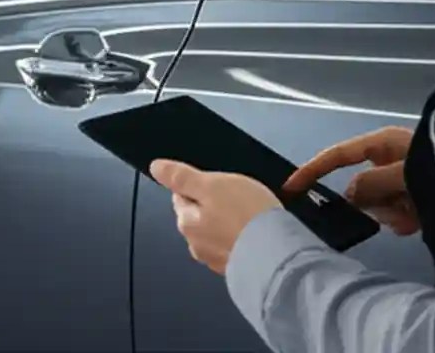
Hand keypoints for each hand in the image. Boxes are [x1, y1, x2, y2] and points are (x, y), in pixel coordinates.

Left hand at [149, 159, 282, 274]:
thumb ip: (181, 176)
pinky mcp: (236, 267)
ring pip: (216, 233)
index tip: (216, 183)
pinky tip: (255, 233)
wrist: (278, 254)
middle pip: (198, 216)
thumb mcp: (212, 184)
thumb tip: (156, 167)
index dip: (198, 185)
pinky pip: (234, 247)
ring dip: (227, 224)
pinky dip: (240, 239)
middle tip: (237, 198)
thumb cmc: (248, 215)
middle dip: (213, 206)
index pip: (181, 196)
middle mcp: (196, 244)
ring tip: (250, 215)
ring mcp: (216, 259)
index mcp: (186, 221)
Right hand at [282, 126, 420, 235]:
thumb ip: (370, 184)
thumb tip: (350, 194)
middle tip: (397, 207)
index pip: (337, 155)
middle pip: (360, 188)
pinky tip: (421, 220)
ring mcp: (402, 181)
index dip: (312, 170)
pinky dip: (405, 220)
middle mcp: (389, 159)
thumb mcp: (402, 173)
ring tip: (415, 214)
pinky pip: (395, 215)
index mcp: (382, 144)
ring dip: (393, 214)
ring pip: (377, 205)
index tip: (289, 188)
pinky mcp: (416, 201)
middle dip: (374, 203)